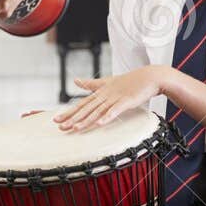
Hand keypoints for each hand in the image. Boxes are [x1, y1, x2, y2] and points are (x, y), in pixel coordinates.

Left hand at [54, 67, 170, 132]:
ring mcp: (115, 98)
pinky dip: (107, 117)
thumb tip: (75, 80)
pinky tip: (99, 123)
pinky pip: (115, 110)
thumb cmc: (129, 81)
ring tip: (75, 128)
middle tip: (60, 127)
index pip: (81, 104)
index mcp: (100, 92)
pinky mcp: (126, 101)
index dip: (69, 112)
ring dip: (87, 120)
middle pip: (86, 109)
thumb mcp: (108, 81)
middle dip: (73, 118)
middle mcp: (105, 95)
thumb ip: (91, 83)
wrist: (149, 77)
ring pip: (98, 111)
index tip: (57, 120)